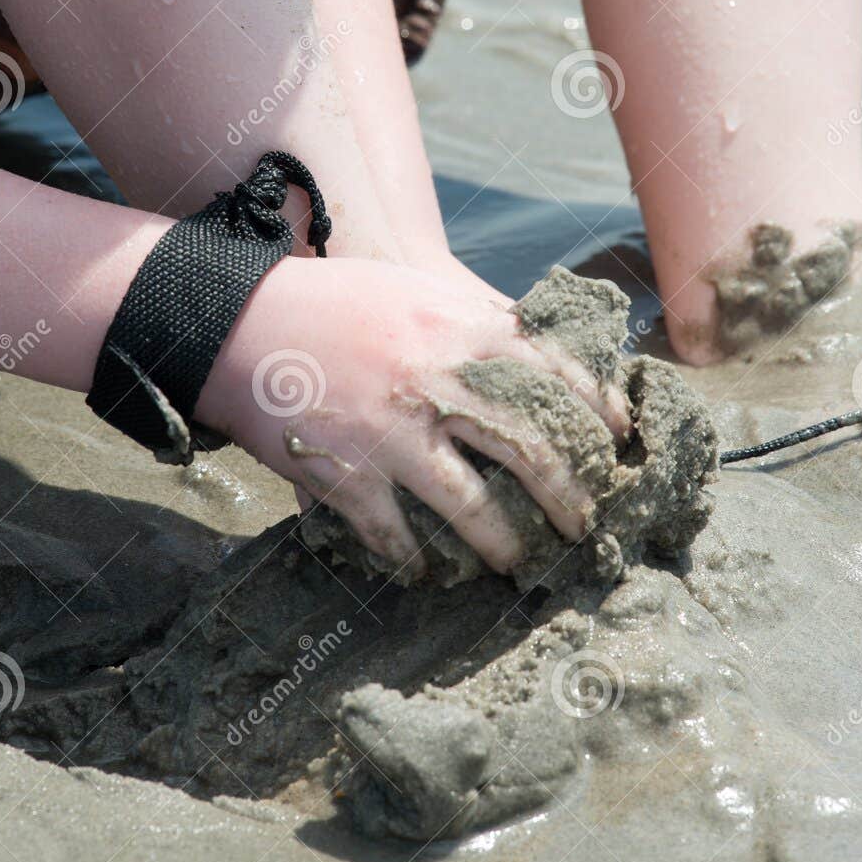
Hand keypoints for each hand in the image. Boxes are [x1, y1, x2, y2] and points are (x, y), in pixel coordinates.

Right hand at [199, 255, 629, 578]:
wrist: (241, 320)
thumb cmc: (339, 300)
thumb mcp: (420, 289)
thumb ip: (480, 320)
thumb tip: (546, 357)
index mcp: (462, 328)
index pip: (557, 374)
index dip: (598, 413)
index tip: (619, 444)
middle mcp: (438, 382)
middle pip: (530, 449)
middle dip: (569, 496)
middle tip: (585, 525)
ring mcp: (392, 433)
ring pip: (471, 505)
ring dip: (503, 543)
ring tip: (517, 562)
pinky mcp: (347, 473)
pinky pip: (396, 533)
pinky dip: (416, 560)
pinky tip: (427, 572)